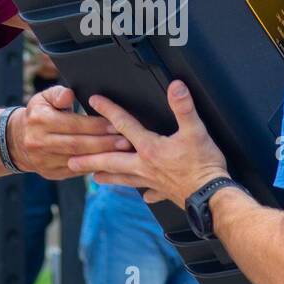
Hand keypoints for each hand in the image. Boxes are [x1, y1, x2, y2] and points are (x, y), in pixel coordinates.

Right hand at [7, 85, 130, 179]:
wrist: (18, 141)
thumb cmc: (39, 115)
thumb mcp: (43, 98)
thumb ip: (58, 94)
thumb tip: (70, 95)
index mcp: (39, 120)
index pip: (73, 123)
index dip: (96, 125)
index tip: (117, 124)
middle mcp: (39, 142)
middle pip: (77, 144)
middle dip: (104, 143)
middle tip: (126, 141)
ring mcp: (44, 160)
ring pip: (78, 160)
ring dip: (102, 157)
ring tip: (123, 153)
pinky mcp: (50, 173)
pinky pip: (76, 171)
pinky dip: (94, 167)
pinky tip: (110, 163)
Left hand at [67, 80, 228, 209]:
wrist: (212, 197)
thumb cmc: (203, 166)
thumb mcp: (195, 131)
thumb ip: (183, 107)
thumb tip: (175, 87)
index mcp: (150, 148)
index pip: (124, 125)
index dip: (109, 110)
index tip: (93, 101)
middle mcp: (145, 166)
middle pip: (112, 161)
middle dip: (90, 159)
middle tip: (72, 161)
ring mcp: (152, 181)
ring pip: (124, 178)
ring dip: (108, 177)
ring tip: (94, 179)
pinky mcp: (165, 192)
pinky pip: (150, 192)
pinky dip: (144, 193)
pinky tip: (143, 196)